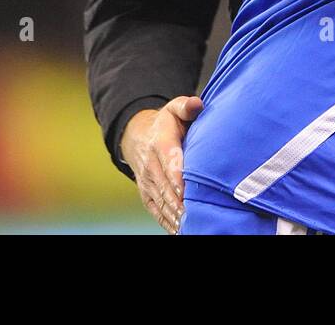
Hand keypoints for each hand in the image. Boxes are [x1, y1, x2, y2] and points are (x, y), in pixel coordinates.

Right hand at [121, 95, 202, 233]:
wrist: (137, 136)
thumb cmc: (165, 123)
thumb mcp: (173, 109)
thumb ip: (185, 106)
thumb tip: (196, 104)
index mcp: (161, 143)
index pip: (169, 161)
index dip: (176, 176)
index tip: (185, 189)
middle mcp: (151, 165)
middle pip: (165, 186)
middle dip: (178, 201)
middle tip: (193, 214)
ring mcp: (147, 181)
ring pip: (160, 201)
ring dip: (174, 214)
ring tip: (189, 225)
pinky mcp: (146, 193)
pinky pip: (155, 210)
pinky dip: (166, 221)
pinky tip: (179, 230)